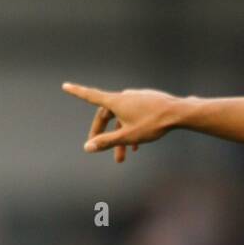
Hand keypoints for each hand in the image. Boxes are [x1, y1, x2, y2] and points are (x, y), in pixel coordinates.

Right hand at [61, 82, 179, 164]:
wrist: (178, 113)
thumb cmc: (153, 124)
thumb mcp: (127, 136)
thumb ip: (107, 142)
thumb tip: (87, 147)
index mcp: (116, 101)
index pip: (91, 96)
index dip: (77, 92)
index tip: (65, 86)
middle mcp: (124, 97)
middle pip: (106, 114)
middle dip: (102, 132)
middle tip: (97, 146)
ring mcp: (136, 99)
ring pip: (121, 119)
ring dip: (119, 137)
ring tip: (122, 158)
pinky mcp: (147, 102)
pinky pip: (133, 116)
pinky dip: (130, 130)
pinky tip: (136, 147)